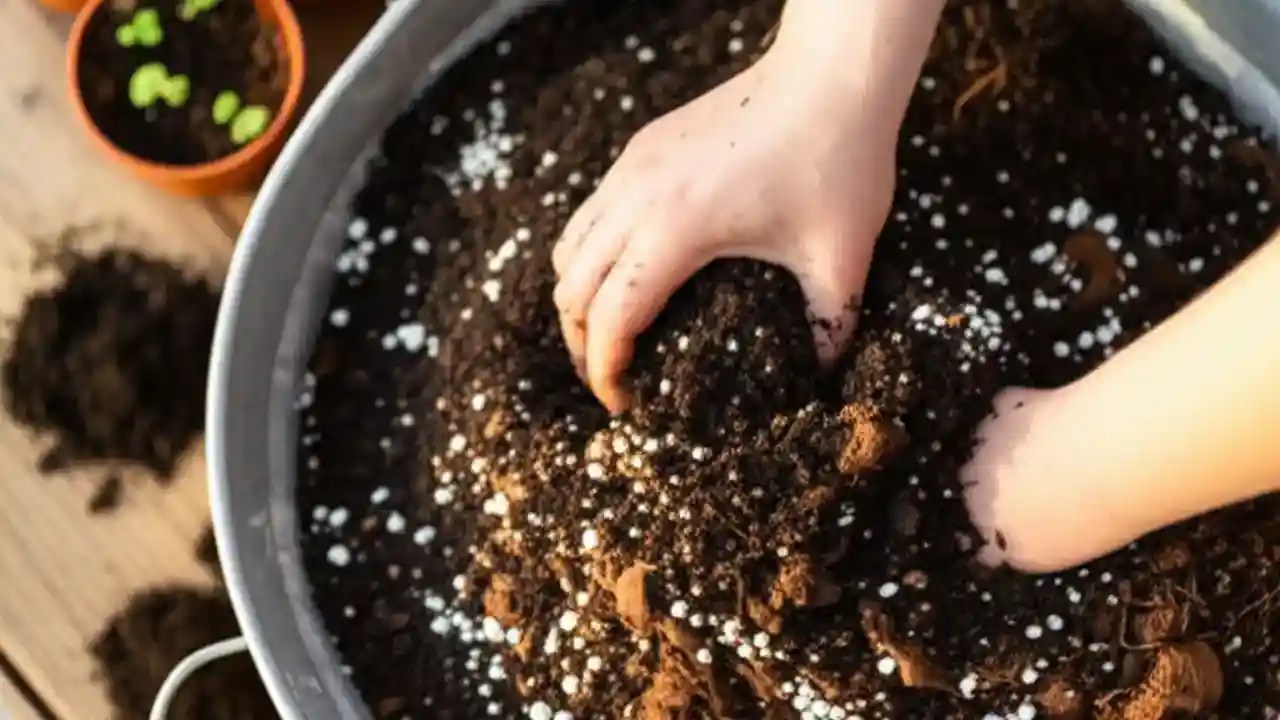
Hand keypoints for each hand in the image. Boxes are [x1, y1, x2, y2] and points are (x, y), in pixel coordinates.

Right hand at [552, 48, 898, 412]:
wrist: (831, 74)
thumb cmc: (838, 161)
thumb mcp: (841, 258)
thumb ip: (828, 327)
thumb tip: (821, 376)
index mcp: (673, 229)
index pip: (610, 319)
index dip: (606, 372)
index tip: (624, 405)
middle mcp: (636, 196)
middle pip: (571, 289)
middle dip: (583, 345)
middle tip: (616, 380)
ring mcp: (632, 167)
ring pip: (569, 248)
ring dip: (578, 298)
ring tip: (610, 334)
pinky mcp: (642, 149)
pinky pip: (590, 214)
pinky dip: (591, 256)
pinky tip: (629, 274)